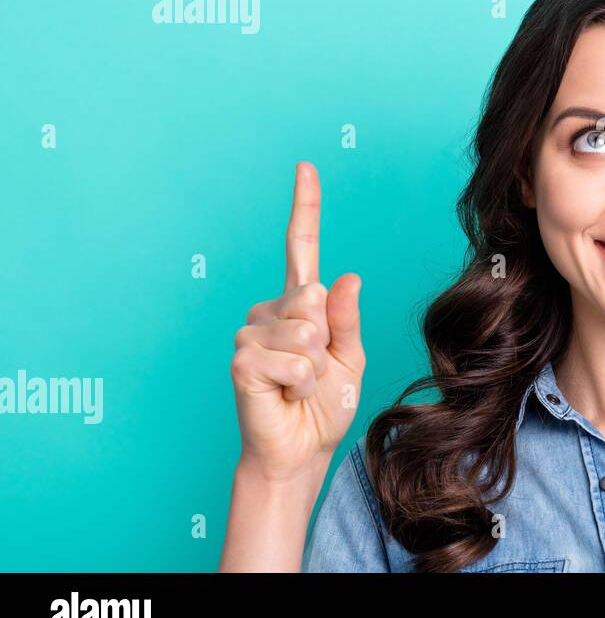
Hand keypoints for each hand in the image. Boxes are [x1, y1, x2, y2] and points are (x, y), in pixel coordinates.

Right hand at [229, 162, 364, 482]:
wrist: (302, 450)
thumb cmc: (325, 405)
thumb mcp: (350, 357)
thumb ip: (346, 319)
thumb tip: (347, 277)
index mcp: (302, 304)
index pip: (301, 247)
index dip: (304, 206)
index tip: (305, 167)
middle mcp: (272, 310)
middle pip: (313, 298)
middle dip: (326, 339)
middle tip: (314, 370)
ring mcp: (251, 333)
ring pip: (304, 331)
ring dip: (314, 367)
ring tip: (299, 385)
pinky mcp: (241, 360)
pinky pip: (290, 359)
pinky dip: (300, 381)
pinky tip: (285, 393)